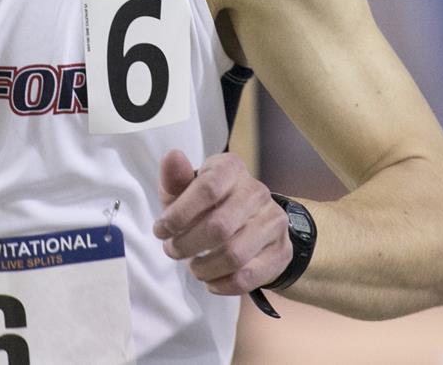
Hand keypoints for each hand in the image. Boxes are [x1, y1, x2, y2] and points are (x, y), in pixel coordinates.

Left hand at [153, 149, 291, 295]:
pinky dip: (223, 284)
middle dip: (187, 245)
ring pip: (234, 255)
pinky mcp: (281, 251)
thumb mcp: (185, 190)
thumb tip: (172, 157)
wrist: (250, 224)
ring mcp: (273, 221)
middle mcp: (257, 191)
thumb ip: (175, 178)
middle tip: (173, 251)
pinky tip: (211, 281)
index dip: (179, 214)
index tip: (161, 230)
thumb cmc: (207, 205)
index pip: (207, 188)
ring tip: (193, 267)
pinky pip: (249, 276)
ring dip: (204, 268)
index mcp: (231, 168)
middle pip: (219, 226)